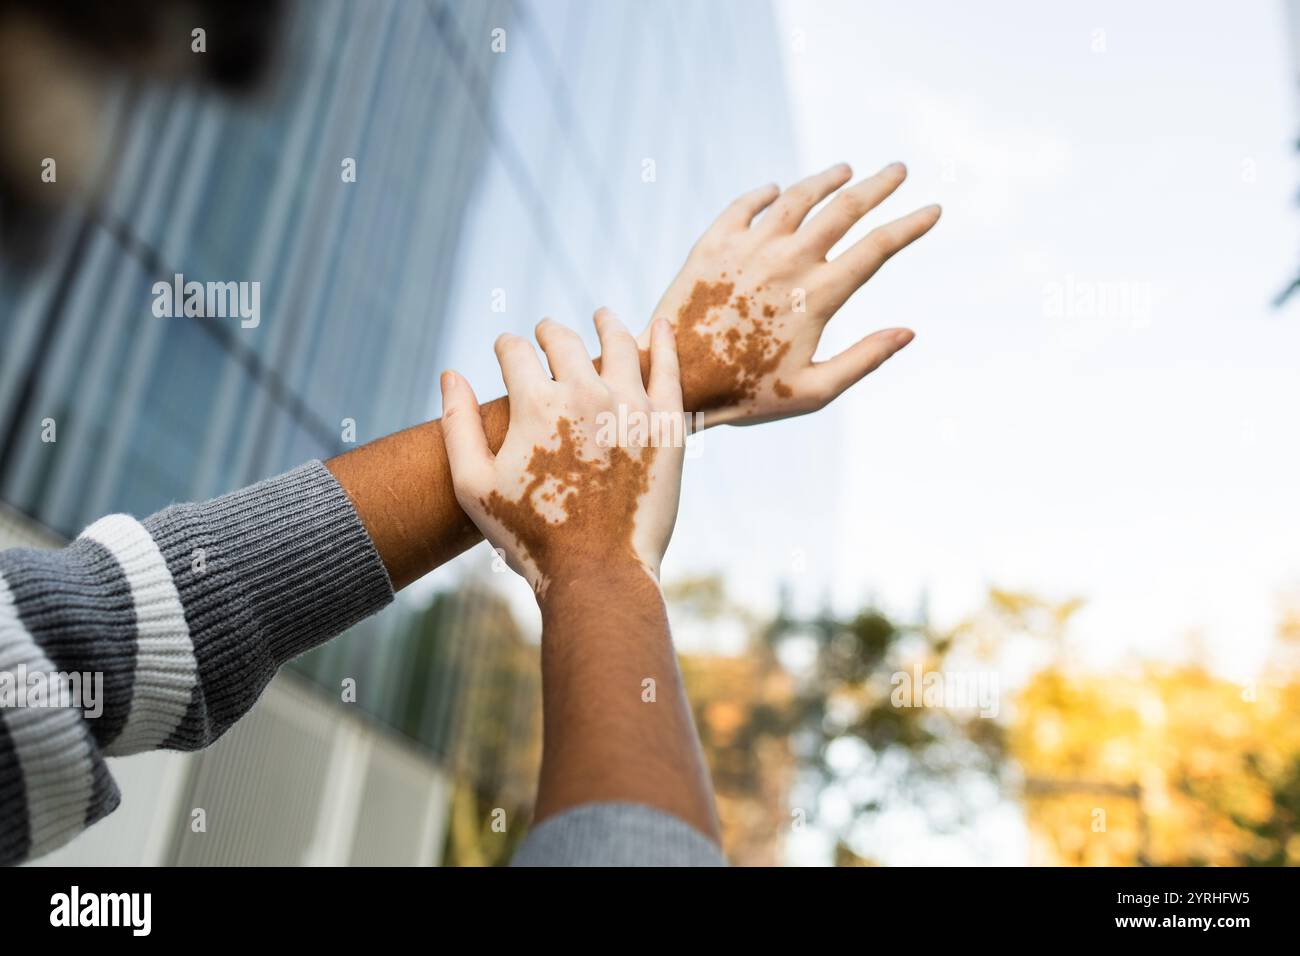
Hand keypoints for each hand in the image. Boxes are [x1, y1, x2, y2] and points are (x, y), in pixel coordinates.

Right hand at [440, 310, 684, 597]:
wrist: (598, 573)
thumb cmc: (530, 536)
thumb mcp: (473, 485)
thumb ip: (456, 424)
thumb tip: (451, 373)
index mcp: (535, 404)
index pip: (515, 352)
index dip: (506, 346)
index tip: (506, 348)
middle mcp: (585, 394)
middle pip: (564, 342)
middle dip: (549, 332)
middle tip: (546, 332)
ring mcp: (631, 407)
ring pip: (620, 344)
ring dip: (606, 325)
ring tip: (602, 317)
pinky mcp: (668, 426)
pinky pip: (669, 370)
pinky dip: (665, 342)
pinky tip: (662, 328)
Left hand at [640, 162, 939, 426]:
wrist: (671, 379)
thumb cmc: (744, 395)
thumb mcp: (812, 391)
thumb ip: (863, 360)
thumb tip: (909, 332)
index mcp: (818, 296)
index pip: (877, 249)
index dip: (910, 226)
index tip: (932, 210)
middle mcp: (787, 261)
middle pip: (844, 208)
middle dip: (879, 186)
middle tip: (898, 170)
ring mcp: (748, 247)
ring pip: (797, 198)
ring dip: (826, 180)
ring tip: (845, 171)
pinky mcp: (712, 244)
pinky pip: (744, 206)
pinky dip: (766, 194)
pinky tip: (776, 190)